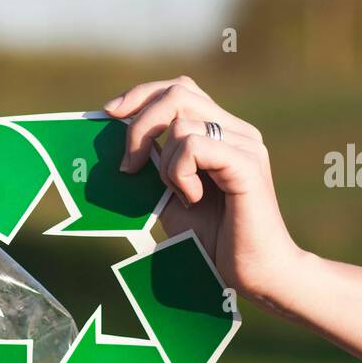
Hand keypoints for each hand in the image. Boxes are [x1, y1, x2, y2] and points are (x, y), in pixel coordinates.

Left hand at [104, 76, 307, 303]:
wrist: (252, 273)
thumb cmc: (213, 240)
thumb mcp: (170, 197)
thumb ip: (153, 168)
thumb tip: (119, 144)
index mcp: (221, 133)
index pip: (179, 89)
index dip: (141, 95)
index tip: (109, 113)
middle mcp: (237, 131)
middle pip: (178, 92)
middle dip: (140, 125)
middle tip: (129, 166)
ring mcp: (246, 144)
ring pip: (182, 123)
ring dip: (166, 164)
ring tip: (182, 195)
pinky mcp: (248, 164)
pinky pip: (195, 146)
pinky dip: (181, 173)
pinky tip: (193, 198)